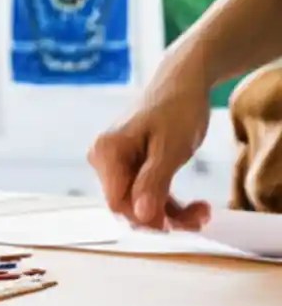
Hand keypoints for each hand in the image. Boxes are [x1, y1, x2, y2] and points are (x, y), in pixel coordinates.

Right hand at [89, 74, 211, 230]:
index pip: (118, 202)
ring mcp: (114, 163)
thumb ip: (153, 183)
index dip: (145, 217)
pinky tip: (193, 205)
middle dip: (163, 216)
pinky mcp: (128, 165)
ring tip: (203, 211)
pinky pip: (143, 192)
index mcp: (106, 153)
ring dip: (170, 212)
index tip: (178, 224)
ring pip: (138, 202)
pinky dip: (168, 202)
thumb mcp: (171, 149)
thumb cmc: (177, 109)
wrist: (183, 81)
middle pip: (127, 205)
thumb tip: (141, 217)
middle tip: (202, 215)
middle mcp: (103, 159)